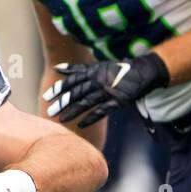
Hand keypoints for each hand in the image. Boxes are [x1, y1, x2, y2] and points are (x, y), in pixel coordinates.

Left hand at [42, 53, 168, 127]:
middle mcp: (99, 80)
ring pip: (87, 102)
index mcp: (93, 71)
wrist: (144, 70)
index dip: (58, 88)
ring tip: (61, 120)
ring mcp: (109, 90)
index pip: (72, 80)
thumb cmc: (117, 69)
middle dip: (62, 103)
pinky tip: (80, 125)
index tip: (46, 96)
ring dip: (73, 111)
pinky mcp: (119, 100)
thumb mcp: (96, 66)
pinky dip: (91, 118)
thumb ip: (76, 69)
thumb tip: (56, 68)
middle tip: (49, 112)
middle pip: (77, 92)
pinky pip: (103, 110)